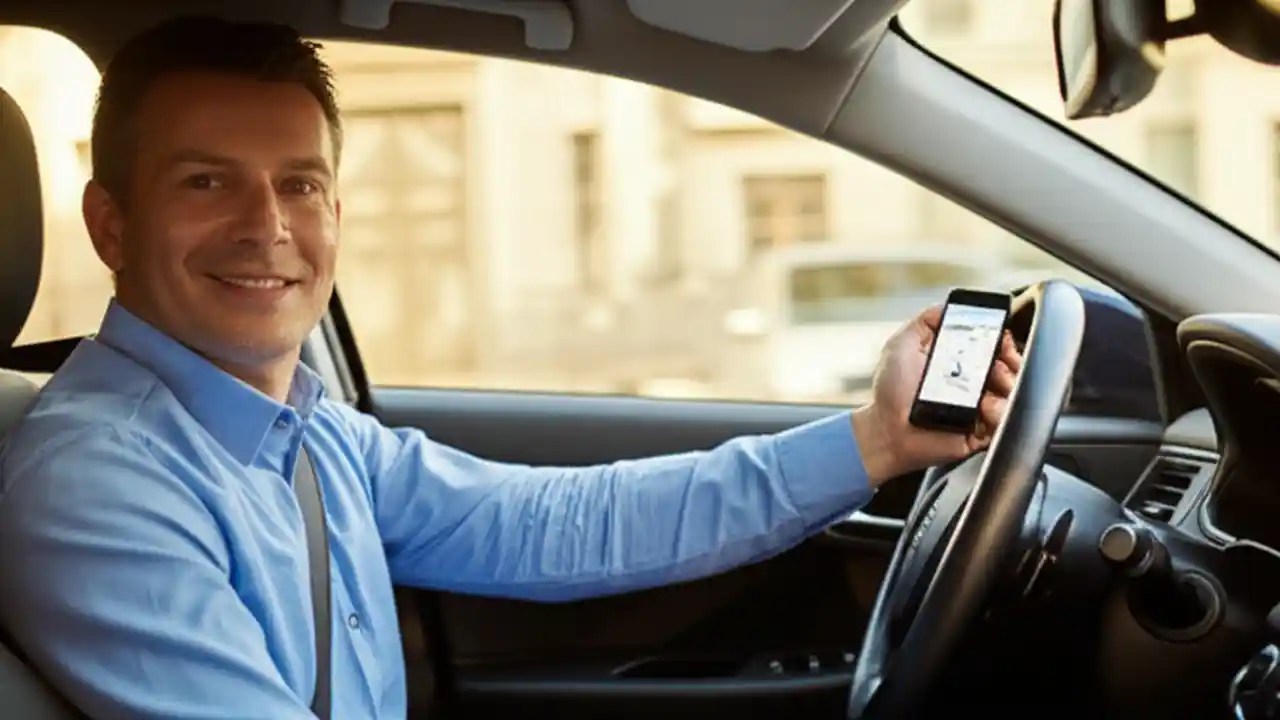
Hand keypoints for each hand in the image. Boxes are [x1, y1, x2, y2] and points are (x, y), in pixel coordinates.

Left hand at [851, 304, 1021, 486]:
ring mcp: (981, 408)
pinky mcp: (982, 432)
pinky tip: (984, 409)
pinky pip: (1006, 421)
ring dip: (1008, 387)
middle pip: (1012, 367)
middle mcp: (975, 383)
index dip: (1003, 341)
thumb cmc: (890, 392)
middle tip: (998, 367)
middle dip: (1011, 363)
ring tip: (989, 390)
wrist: (886, 431)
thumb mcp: (901, 346)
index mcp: (961, 361)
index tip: (1001, 342)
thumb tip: (950, 305)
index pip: (996, 345)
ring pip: (1015, 393)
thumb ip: (924, 322)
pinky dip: (1000, 412)